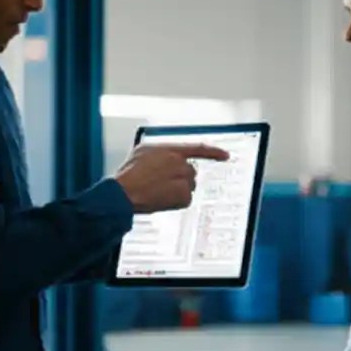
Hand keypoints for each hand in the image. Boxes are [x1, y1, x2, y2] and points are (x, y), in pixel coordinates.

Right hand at [113, 143, 229, 213]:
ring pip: (188, 186)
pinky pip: (185, 198)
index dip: (214, 152)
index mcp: (171, 150)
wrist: (124, 193)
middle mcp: (180, 164)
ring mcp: (183, 181)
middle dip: (180, 177)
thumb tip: (167, 154)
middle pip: (190, 171)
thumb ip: (160, 151)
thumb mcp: (142, 152)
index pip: (199, 149)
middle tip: (161, 182)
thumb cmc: (129, 174)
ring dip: (178, 189)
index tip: (225, 155)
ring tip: (158, 190)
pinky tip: (162, 199)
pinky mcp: (183, 196)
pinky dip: (177, 200)